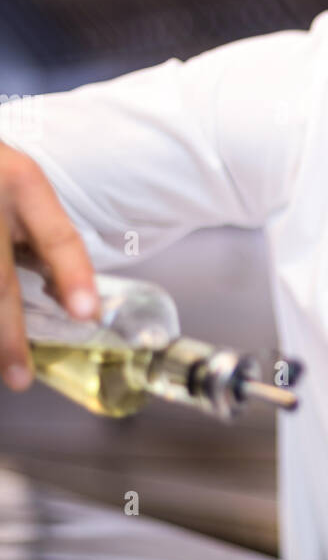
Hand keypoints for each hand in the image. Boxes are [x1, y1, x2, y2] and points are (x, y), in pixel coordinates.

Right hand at [0, 140, 98, 389]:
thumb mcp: (21, 190)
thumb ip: (43, 239)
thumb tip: (71, 304)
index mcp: (21, 182)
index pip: (57, 237)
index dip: (73, 276)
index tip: (87, 313)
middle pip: (0, 282)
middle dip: (8, 335)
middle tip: (20, 377)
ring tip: (4, 366)